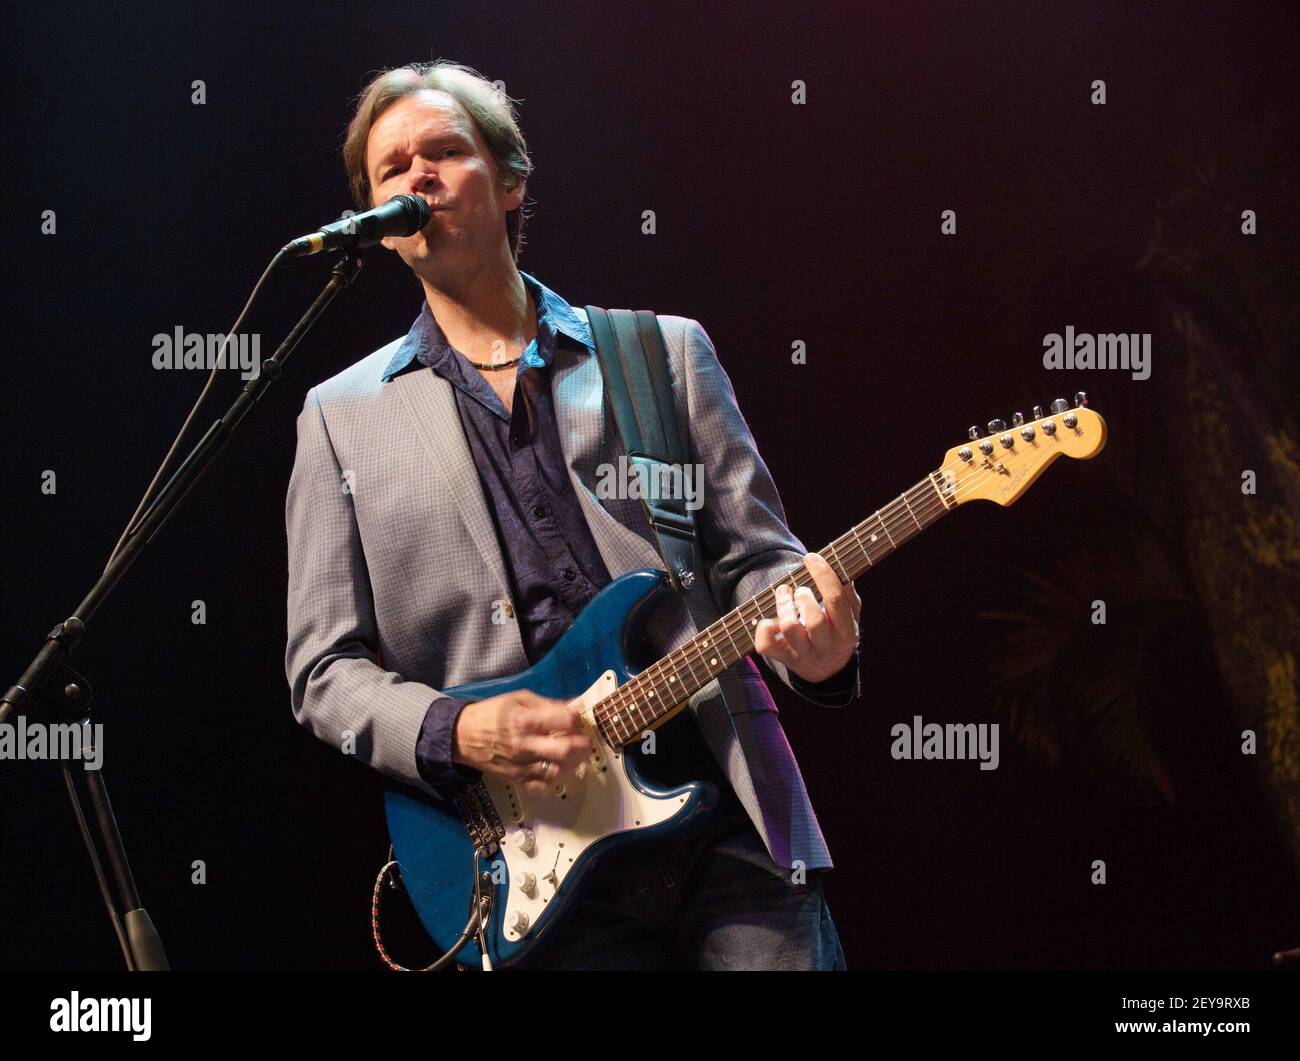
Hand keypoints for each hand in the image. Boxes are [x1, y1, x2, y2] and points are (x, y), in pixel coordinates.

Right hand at [452, 690, 590, 794]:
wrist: (463, 736)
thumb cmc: (493, 713)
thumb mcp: (519, 699)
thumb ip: (549, 704)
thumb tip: (576, 706)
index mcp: (525, 721)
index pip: (564, 721)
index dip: (577, 719)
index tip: (578, 718)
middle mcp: (525, 746)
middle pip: (566, 750)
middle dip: (583, 744)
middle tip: (585, 740)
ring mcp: (521, 766)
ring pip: (558, 771)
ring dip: (573, 763)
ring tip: (574, 754)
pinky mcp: (517, 780)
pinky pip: (544, 786)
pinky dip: (556, 779)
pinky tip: (557, 768)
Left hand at [753, 552, 861, 683]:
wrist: (827, 671)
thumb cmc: (838, 632)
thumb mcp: (850, 616)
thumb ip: (847, 594)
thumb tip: (840, 567)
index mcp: (846, 632)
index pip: (836, 600)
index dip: (823, 574)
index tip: (811, 557)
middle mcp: (826, 646)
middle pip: (814, 620)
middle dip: (803, 597)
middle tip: (798, 588)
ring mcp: (804, 655)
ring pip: (789, 629)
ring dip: (783, 605)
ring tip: (783, 593)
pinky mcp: (784, 659)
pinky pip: (767, 645)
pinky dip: (764, 628)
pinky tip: (771, 619)